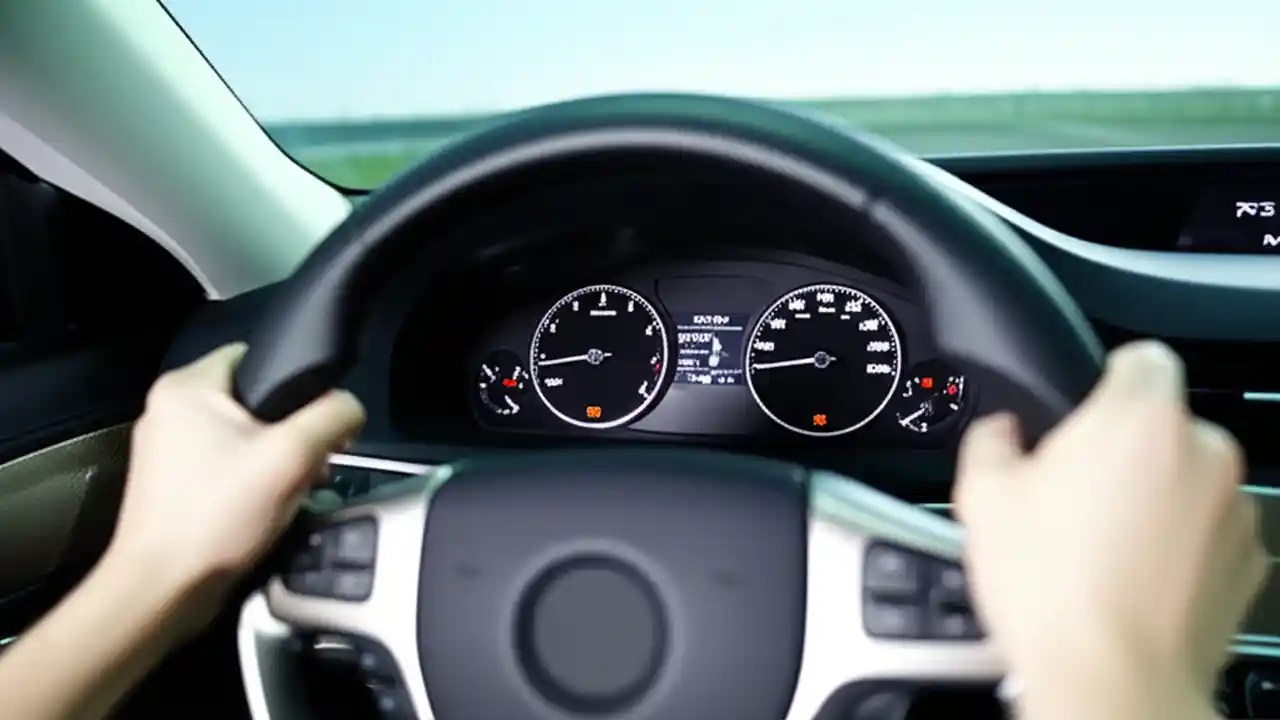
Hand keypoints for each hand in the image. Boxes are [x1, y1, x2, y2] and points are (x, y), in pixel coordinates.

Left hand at [109, 343, 364, 630]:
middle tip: (316, 461)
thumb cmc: (220, 515)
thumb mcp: (291, 457)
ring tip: (299, 487)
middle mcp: (169, 409)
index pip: (257, 355)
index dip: (299, 382)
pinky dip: (253, 479)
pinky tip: (271, 505)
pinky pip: (226, 464)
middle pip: (256, 400)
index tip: (323, 417)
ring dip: (278, 458)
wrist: (163, 591)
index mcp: (187, 386)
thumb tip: (350, 407)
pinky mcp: (171, 485)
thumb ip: (332, 417)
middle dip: (293, 429)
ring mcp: (166, 450)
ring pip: (244, 435)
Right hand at [954, 341, 1267, 718]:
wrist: (1111, 682)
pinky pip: (1206, 532)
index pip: (1142, 356)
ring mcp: (1235, 511)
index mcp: (1140, 418)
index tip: (1086, 409)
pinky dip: (1175, 545)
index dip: (1106, 378)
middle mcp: (1204, 454)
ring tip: (1097, 548)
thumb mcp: (982, 497)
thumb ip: (992, 439)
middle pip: (1161, 426)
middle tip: (1072, 495)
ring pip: (1186, 480)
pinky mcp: (1246, 563)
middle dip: (1121, 451)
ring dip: (1151, 499)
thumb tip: (1000, 434)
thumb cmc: (1053, 591)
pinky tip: (1127, 578)